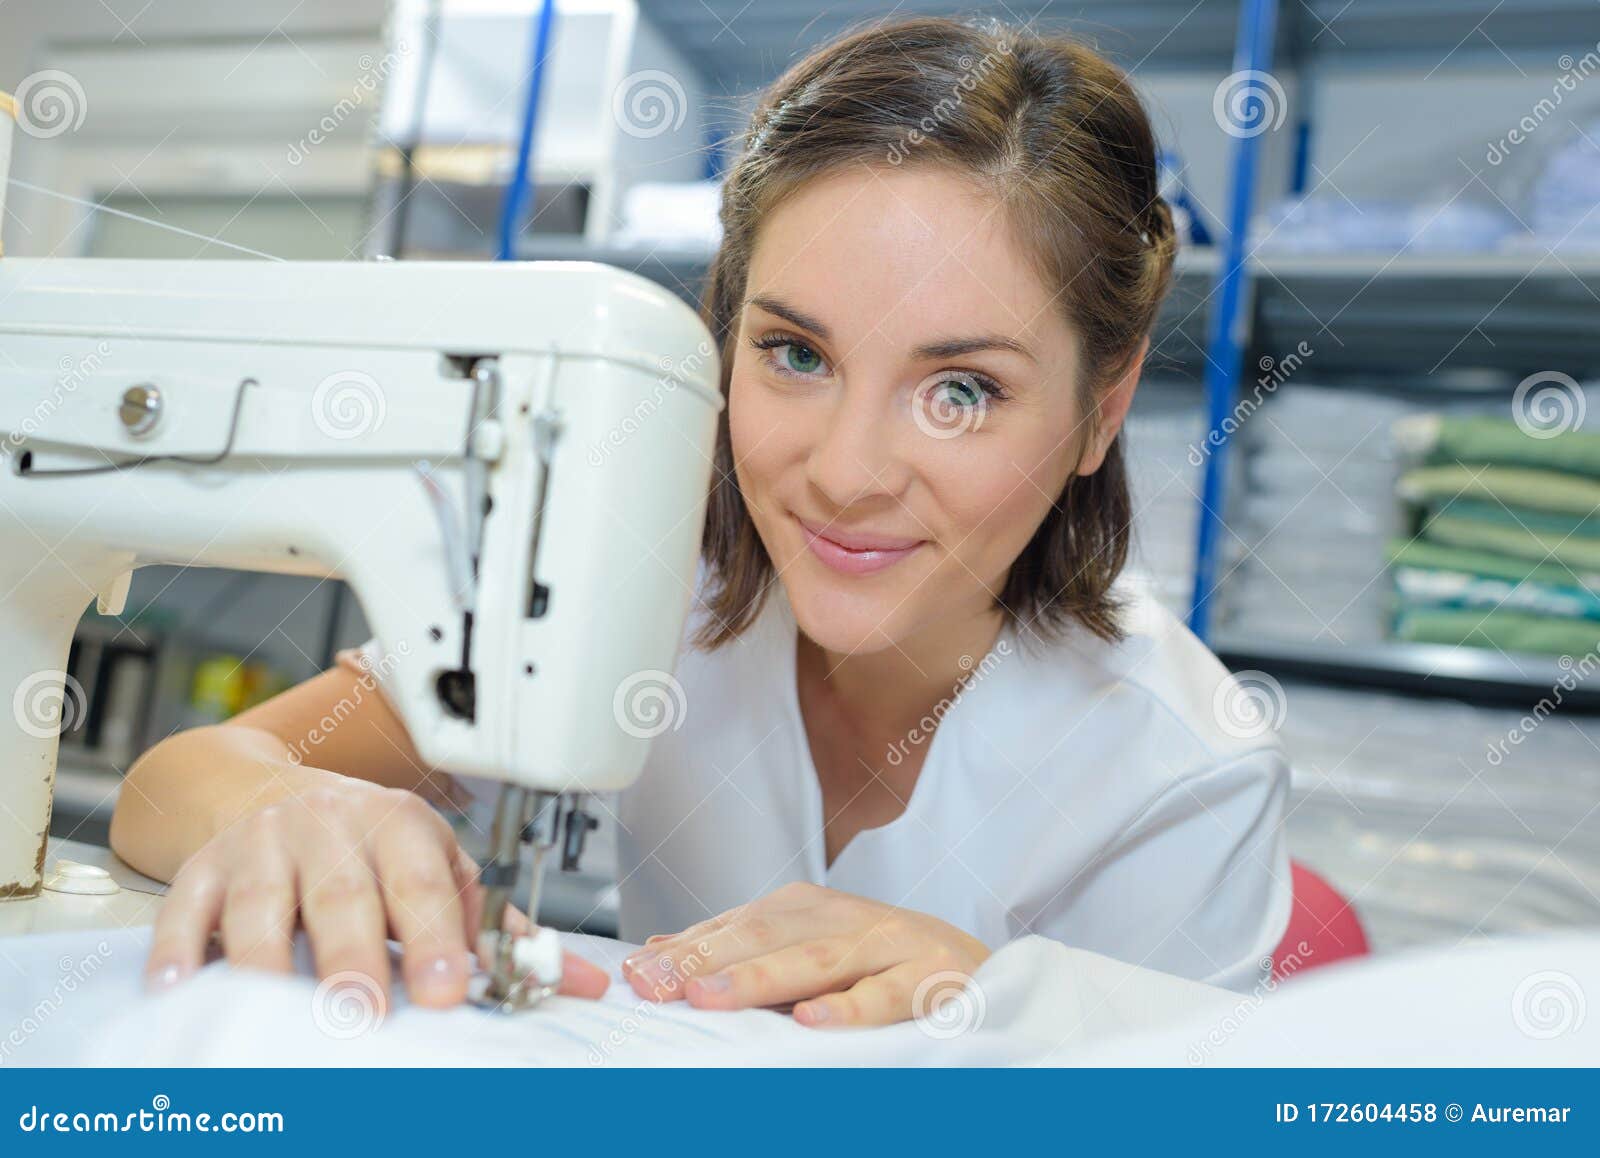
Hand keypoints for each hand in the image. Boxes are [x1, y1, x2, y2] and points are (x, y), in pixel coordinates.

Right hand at [145, 776, 608, 1006]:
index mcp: (401, 824)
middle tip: (363, 1013)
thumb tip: (580, 984)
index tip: (444, 988)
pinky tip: (180, 986)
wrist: (271, 794)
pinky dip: (182, 948)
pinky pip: (187, 907)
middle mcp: (331, 825)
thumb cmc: (370, 847)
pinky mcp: (204, 868)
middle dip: (354, 958)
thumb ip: (500, 933)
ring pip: (263, 904)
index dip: (434, 935)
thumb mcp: (440, 870)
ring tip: (278, 1012)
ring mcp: (263, 844)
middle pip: (343, 896)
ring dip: (269, 960)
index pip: (423, 883)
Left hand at [620, 882, 988, 1027]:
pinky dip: (851, 1006)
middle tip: (658, 986)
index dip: (684, 950)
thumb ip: (736, 950)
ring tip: (710, 997)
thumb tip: (656, 954)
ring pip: (817, 960)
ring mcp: (887, 943)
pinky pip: (886, 994)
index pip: (734, 926)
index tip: (635, 976)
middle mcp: (841, 918)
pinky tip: (814, 1019)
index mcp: (805, 909)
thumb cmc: (879, 962)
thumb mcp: (805, 949)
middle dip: (707, 960)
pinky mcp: (930, 976)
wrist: (975, 967)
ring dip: (761, 978)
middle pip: (766, 935)